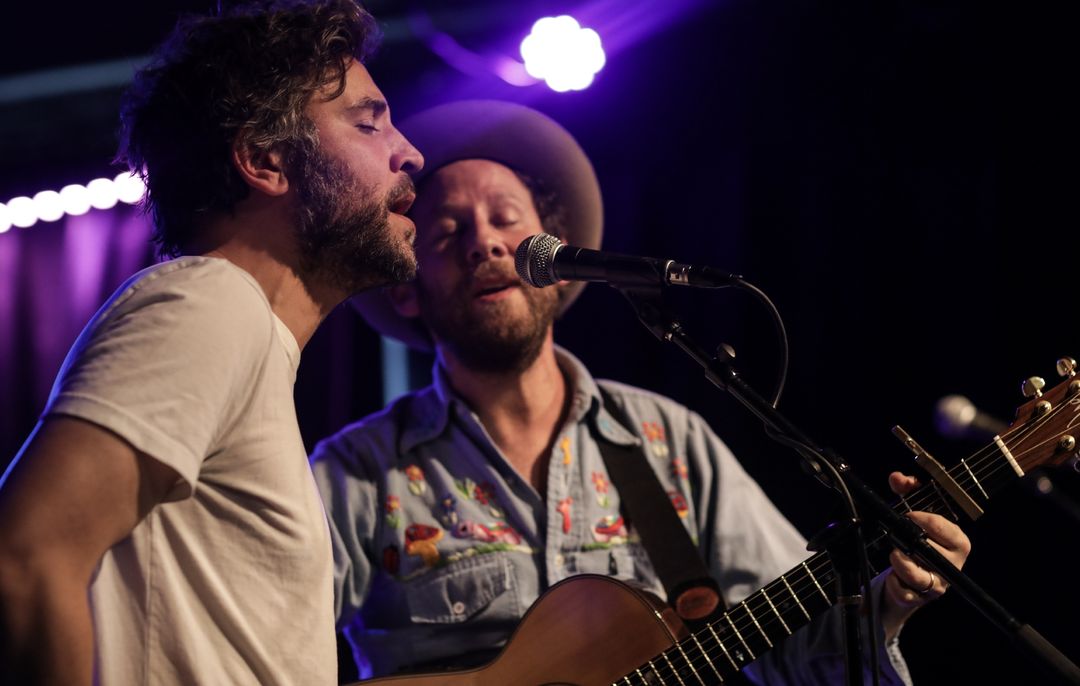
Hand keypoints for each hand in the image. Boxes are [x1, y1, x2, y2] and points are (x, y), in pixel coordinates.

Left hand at [880, 471, 971, 639]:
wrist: (907, 575)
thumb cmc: (916, 538)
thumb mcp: (914, 510)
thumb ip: (907, 489)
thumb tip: (898, 478)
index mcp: (957, 542)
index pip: (947, 530)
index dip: (925, 520)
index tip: (909, 515)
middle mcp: (952, 565)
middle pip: (934, 554)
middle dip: (912, 542)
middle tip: (898, 535)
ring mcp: (938, 584)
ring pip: (921, 576)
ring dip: (902, 563)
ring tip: (895, 554)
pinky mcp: (920, 598)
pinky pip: (906, 593)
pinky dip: (895, 582)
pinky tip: (892, 574)